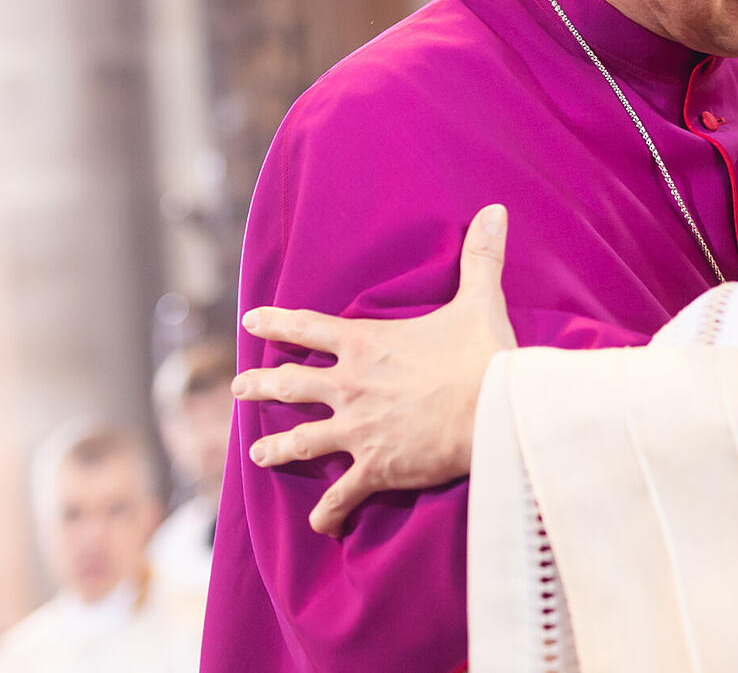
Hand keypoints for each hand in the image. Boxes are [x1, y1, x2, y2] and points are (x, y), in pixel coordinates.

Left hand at [233, 204, 516, 536]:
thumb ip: (479, 257)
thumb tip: (495, 211)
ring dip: (277, 448)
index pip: (307, 328)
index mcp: (367, 344)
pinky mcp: (376, 468)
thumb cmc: (485, 355)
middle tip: (240, 388)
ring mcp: (358, 430)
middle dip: (261, 386)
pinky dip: (329, 513)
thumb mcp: (479, 301)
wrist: (497, 411)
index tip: (251, 321)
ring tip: (258, 453)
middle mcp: (350, 386)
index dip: (276, 323)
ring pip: (301, 441)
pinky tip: (320, 526)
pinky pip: (342, 497)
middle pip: (290, 385)